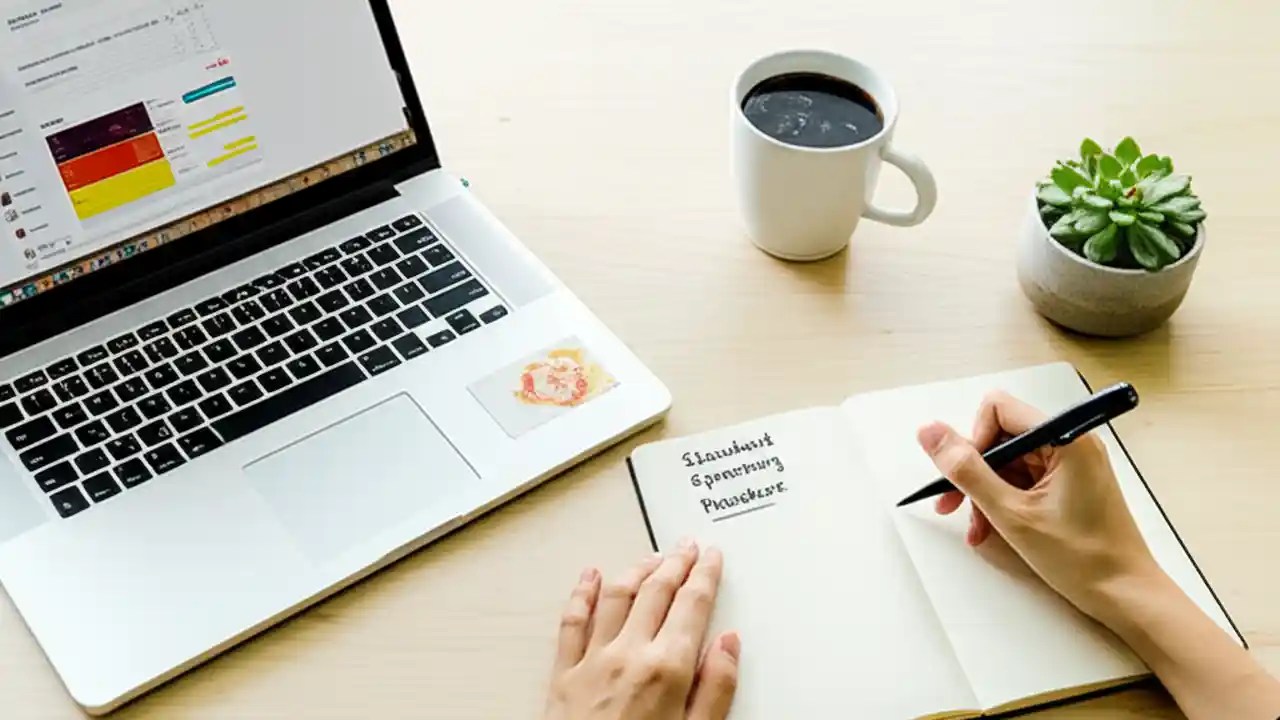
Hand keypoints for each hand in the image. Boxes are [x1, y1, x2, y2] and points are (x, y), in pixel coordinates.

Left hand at [544, 541, 739, 719]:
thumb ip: (717, 690)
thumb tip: (730, 644)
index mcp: (668, 670)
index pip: (692, 606)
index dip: (705, 576)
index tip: (712, 557)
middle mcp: (629, 655)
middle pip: (656, 592)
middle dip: (675, 564)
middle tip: (687, 546)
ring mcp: (592, 662)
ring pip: (616, 595)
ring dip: (636, 569)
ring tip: (652, 555)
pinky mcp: (563, 675)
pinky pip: (572, 621)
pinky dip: (582, 593)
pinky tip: (589, 575)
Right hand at [916, 390, 1163, 620]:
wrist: (1126, 596)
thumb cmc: (1084, 558)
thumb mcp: (1012, 513)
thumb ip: (967, 471)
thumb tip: (930, 432)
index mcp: (1066, 438)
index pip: (999, 410)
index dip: (973, 440)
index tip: (963, 476)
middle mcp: (1071, 443)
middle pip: (1001, 437)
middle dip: (973, 472)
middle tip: (952, 505)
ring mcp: (1071, 465)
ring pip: (1008, 463)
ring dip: (984, 493)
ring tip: (976, 529)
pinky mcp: (1068, 485)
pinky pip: (1022, 481)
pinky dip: (1002, 502)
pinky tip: (991, 530)